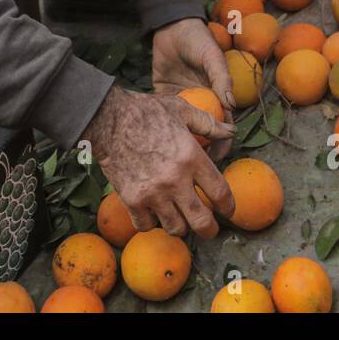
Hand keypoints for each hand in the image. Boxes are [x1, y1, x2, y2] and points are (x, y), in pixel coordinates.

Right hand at [83, 85, 233, 238]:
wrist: (107, 118)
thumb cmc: (145, 111)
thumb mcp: (181, 110)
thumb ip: (208, 123)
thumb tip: (231, 131)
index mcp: (191, 157)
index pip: (220, 193)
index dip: (228, 206)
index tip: (227, 210)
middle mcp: (175, 179)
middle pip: (202, 221)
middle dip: (210, 230)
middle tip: (209, 229)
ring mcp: (153, 192)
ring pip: (176, 228)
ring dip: (180, 226)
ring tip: (179, 218)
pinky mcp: (132, 199)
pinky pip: (147, 225)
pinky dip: (151, 222)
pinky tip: (153, 212)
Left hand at [151, 17, 235, 159]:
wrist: (171, 26)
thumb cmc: (198, 39)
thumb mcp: (212, 56)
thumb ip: (221, 78)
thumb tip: (231, 105)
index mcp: (215, 94)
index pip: (222, 124)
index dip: (222, 142)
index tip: (219, 158)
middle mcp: (199, 100)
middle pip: (202, 131)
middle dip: (201, 150)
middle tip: (195, 166)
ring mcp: (181, 99)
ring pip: (183, 127)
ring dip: (182, 143)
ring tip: (176, 160)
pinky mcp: (163, 95)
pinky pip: (164, 114)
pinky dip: (163, 126)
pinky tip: (158, 141)